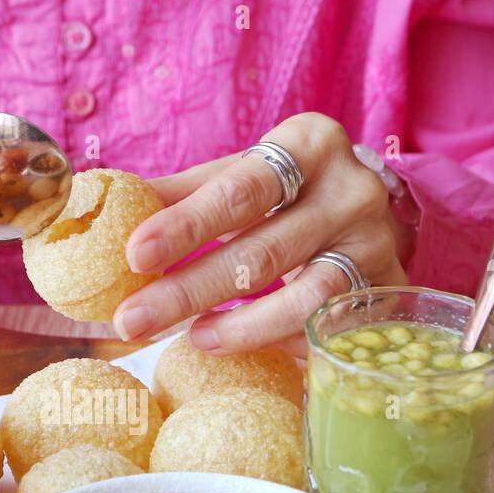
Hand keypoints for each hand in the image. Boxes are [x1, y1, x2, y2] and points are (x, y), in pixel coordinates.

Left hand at [114, 113, 408, 354]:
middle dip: (188, 290)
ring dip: (238, 327)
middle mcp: (352, 190)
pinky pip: (326, 329)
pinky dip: (278, 342)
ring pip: (303, 298)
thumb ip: (183, 195)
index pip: (239, 188)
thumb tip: (106, 207)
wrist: (371, 211)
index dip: (186, 224)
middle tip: (131, 320)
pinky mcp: (387, 293)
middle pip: (263, 251)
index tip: (134, 253)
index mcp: (309, 144)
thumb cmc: (288, 192)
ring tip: (189, 338)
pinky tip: (237, 348)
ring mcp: (376, 245)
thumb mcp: (242, 177)